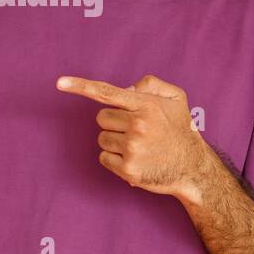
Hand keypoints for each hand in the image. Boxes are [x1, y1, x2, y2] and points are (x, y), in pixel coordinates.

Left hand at [55, 73, 211, 201]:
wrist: (193, 167)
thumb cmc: (181, 129)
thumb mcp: (175, 97)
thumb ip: (150, 84)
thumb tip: (125, 88)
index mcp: (146, 105)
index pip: (107, 92)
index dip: (80, 86)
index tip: (59, 82)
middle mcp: (138, 126)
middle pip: (101, 118)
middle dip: (114, 122)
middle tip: (137, 130)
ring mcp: (132, 149)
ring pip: (102, 138)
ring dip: (115, 141)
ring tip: (139, 146)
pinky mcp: (128, 170)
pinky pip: (104, 158)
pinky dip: (114, 159)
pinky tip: (135, 159)